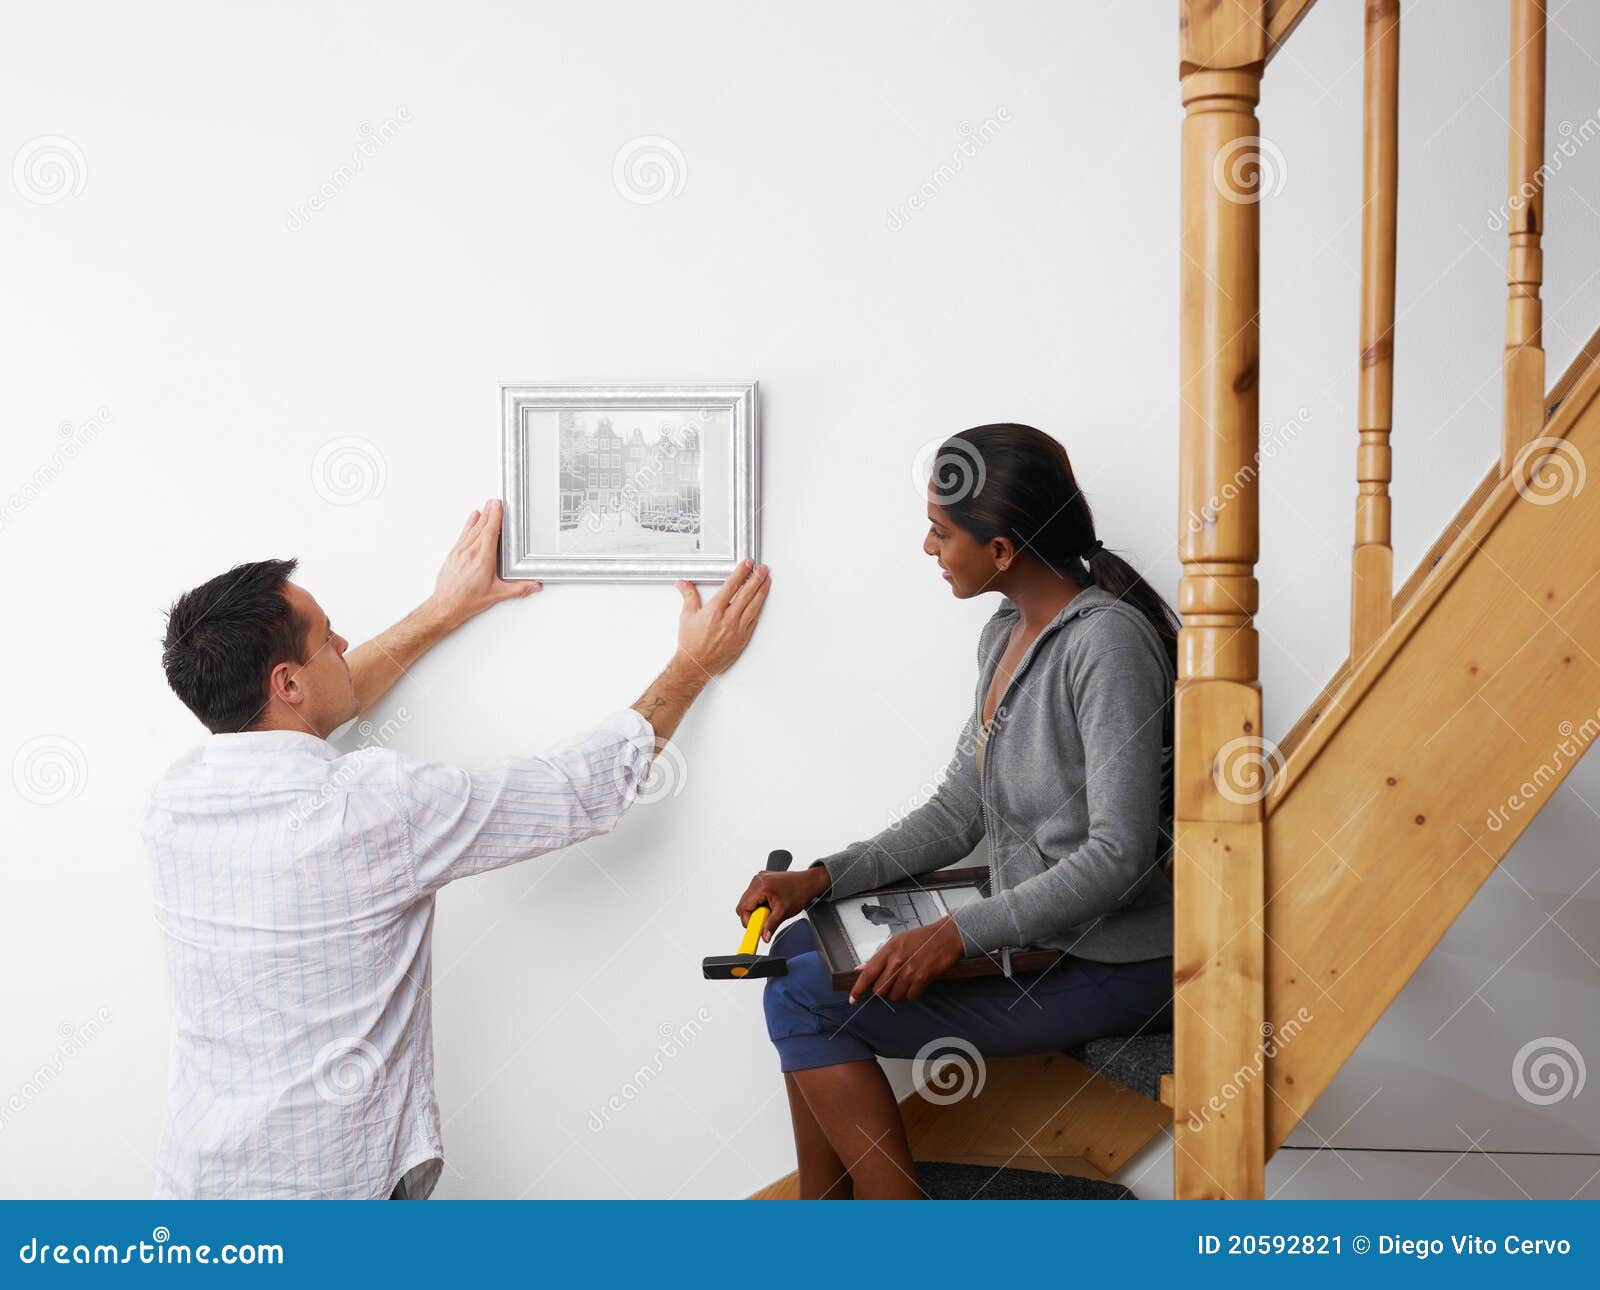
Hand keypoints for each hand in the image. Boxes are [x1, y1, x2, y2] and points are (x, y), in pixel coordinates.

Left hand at [430, 499, 539, 628]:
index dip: (495, 517)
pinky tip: (471, 518)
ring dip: (480, 517)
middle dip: (489, 513)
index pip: (491, 532)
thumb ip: (518, 589)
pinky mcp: (453, 554)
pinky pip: (463, 535)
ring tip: (486, 506)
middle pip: (481, 527)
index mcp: (483, 559)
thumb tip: (533, 585)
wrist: (445, 605)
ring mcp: (460, 552)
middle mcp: (470, 552)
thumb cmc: (467, 601)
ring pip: (472, 529)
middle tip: (495, 501)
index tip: (499, 507)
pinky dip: (468, 524)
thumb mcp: (496, 595)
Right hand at [674, 559, 769, 676]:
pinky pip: (753, 620)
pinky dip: (758, 608)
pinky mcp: (743, 637)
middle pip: (747, 593)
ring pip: (754, 605)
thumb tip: (684, 584)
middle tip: (763, 569)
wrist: (697, 665)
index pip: (732, 585)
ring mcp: (738, 628)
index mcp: (715, 610)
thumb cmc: (691, 644)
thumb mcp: (687, 616)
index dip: (741, 572)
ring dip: (762, 591)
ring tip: (767, 581)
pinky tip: (761, 602)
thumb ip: (688, 597)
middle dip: (756, 578)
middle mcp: (728, 618)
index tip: (747, 564)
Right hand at [735, 865, 829, 942]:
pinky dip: (758, 903)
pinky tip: (769, 904)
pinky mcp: (761, 880)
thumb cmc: (799, 892)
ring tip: (769, 910)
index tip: (754, 929)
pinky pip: (753, 895)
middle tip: (764, 920)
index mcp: (762, 886)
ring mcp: (759, 879)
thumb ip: (771, 925)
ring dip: (755, 909)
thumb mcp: (784, 912)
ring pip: (747, 900)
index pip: (744, 907)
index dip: (748, 921)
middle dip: (751, 915)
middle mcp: (758, 880)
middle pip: (743, 904)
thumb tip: (764, 936)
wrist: (808, 882)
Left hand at [849, 916, 964, 1003]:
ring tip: (906, 979)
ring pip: (894, 995)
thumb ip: (878, 957)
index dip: (858, 988)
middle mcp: (897, 961)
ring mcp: (910, 971)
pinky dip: (912, 993)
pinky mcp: (923, 978)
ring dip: (898, 992)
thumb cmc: (921, 938)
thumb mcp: (897, 941)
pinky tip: (916, 982)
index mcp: (888, 950)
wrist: (946, 936)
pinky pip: (911, 996)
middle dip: (883, 989)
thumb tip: (860, 969)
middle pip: (880, 989)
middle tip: (892, 981)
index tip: (853, 999)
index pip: (868, 973)